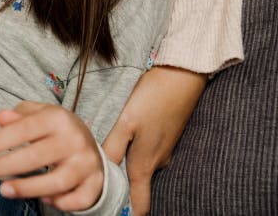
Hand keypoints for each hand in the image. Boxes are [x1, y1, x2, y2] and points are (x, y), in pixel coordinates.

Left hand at [0, 101, 103, 211]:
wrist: (92, 146)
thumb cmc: (57, 130)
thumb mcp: (39, 115)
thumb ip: (19, 115)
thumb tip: (1, 117)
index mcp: (58, 118)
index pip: (22, 130)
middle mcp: (75, 139)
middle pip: (35, 157)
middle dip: (2, 167)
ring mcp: (87, 163)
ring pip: (56, 182)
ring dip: (27, 188)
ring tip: (4, 190)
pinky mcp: (96, 183)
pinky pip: (77, 199)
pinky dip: (60, 202)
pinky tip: (43, 199)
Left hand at [102, 66, 205, 214]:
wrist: (183, 76)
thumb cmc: (153, 98)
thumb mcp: (126, 122)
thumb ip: (112, 148)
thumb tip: (99, 173)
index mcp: (145, 163)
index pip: (140, 204)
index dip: (127, 214)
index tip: (109, 215)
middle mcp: (157, 161)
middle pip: (137, 187)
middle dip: (119, 190)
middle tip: (95, 186)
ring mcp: (163, 149)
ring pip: (141, 168)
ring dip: (125, 169)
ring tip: (103, 164)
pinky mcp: (165, 136)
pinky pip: (147, 153)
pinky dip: (134, 153)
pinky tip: (122, 142)